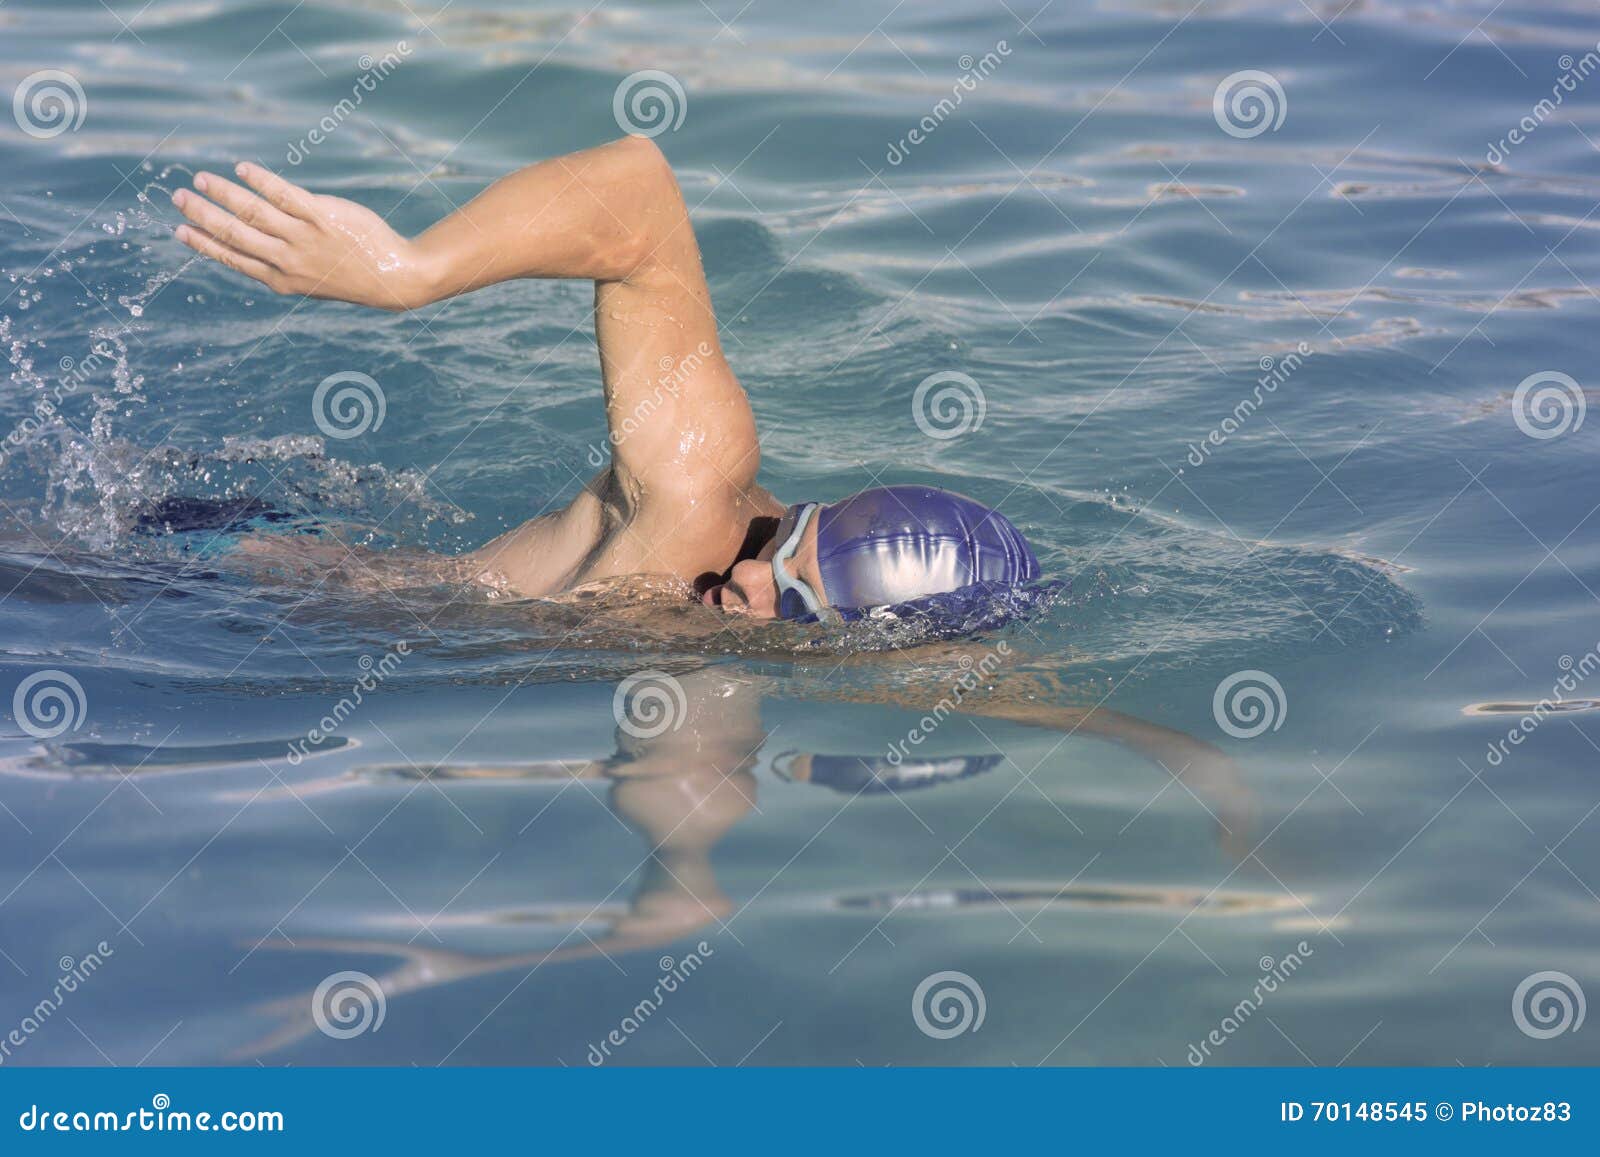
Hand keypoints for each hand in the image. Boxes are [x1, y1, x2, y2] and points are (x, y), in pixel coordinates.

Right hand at [173, 163, 433, 310]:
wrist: (394, 278)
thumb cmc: (352, 276)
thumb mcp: (312, 279)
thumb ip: (283, 264)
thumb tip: (255, 239)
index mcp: (281, 280)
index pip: (233, 258)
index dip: (204, 244)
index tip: (180, 230)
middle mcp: (287, 261)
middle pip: (234, 234)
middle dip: (203, 215)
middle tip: (178, 197)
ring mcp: (303, 239)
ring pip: (253, 213)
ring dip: (223, 194)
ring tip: (202, 179)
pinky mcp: (322, 218)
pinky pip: (284, 196)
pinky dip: (260, 181)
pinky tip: (242, 169)